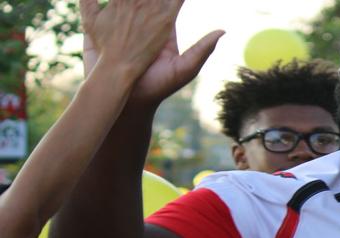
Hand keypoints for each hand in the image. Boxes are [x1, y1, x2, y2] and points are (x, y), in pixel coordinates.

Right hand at [81, 0, 223, 104]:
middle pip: (142, 0)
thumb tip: (223, 30)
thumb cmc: (158, 88)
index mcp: (162, 32)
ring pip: (119, 1)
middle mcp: (141, 26)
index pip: (167, 6)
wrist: (126, 102)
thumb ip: (201, 50)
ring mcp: (119, 26)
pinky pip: (93, 9)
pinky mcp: (98, 29)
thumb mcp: (183, 70)